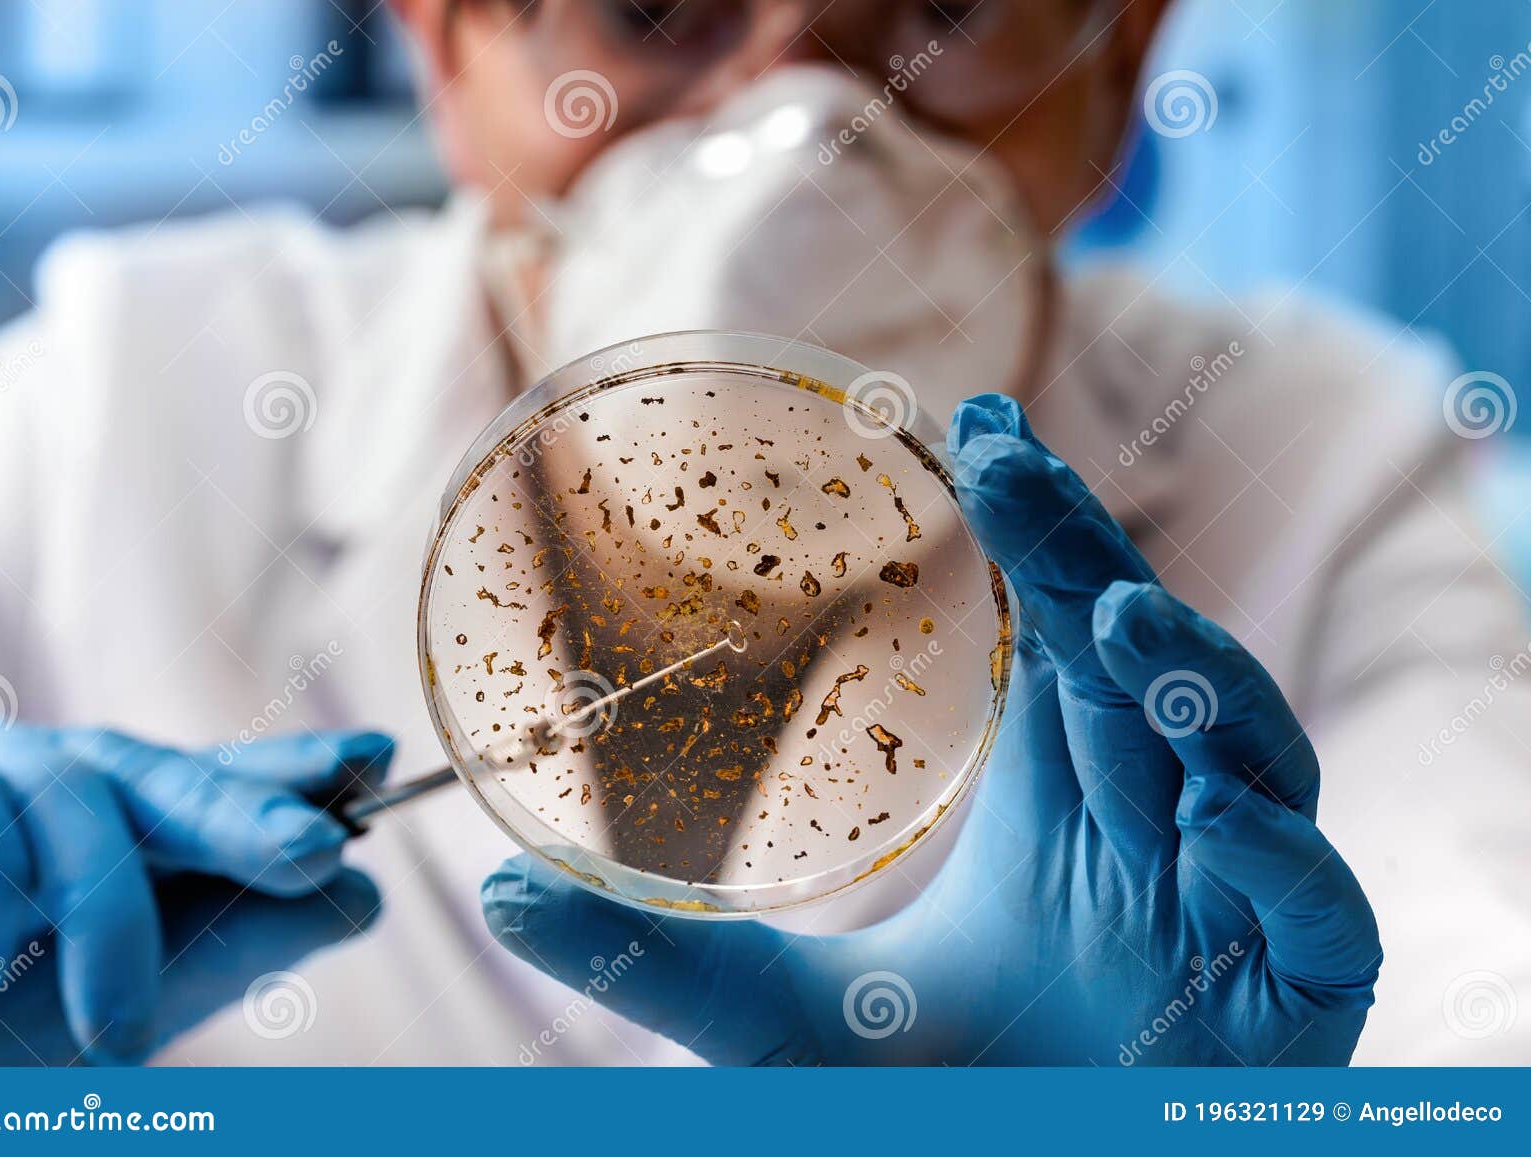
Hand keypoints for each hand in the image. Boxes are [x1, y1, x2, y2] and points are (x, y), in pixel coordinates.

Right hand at [0, 725, 390, 1064]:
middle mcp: (70, 785)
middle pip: (174, 779)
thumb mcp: (134, 999)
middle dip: (248, 815)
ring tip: (110, 1031)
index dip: (300, 766)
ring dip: (106, 920)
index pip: (230, 782)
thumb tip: (363, 894)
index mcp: (135, 825)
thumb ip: (243, 943)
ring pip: (82, 801)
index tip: (376, 756)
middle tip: (315, 847)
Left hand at [479, 394, 1380, 1064]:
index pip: (1061, 638)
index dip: (1037, 534)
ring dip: (1195, 677)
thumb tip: (501, 891)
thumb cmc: (938, 1106)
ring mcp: (1232, 904)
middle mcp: (1152, 827)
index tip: (980, 430)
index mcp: (1060, 804)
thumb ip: (660, 963)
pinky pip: (1318, 910)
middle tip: (1013, 467)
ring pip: (1248, 754)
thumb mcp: (782, 1027)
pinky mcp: (1297, 996)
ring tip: (1119, 611)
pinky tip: (1217, 823)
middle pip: (1141, 661)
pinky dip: (1283, 859)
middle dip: (1086, 559)